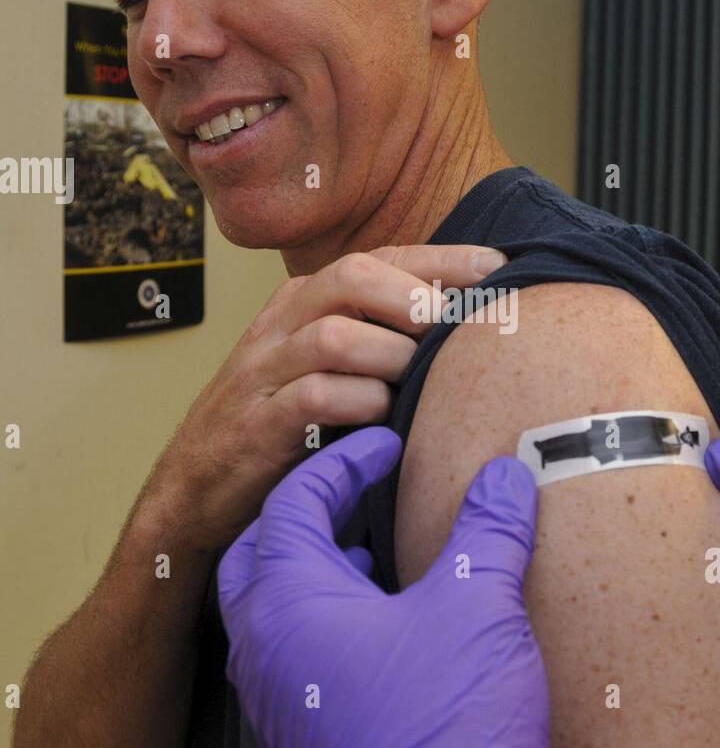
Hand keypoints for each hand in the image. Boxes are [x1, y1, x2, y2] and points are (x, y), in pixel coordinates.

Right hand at [147, 244, 506, 553]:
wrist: (194, 489)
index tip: (497, 267)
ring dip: (392, 354)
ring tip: (421, 378)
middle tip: (459, 322)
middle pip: (352, 276)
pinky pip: (314, 398)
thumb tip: (470, 326)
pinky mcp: (258, 425)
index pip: (378, 258)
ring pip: (334, 335)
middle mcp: (282, 325)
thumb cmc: (282, 426)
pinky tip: (386, 423)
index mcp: (304, 302)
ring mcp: (265, 372)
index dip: (440, 259)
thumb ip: (380, 339)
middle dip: (416, 294)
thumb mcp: (328, 368)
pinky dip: (360, 405)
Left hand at [218, 426, 553, 747]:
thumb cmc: (444, 736)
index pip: (292, 502)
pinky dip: (321, 623)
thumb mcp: (478, 607)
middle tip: (354, 488)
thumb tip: (504, 479)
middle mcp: (263, 649)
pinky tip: (382, 631)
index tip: (383, 443)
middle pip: (258, 551)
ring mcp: (275, 702)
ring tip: (370, 554)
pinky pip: (289, 658)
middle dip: (304, 511)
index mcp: (287, 602)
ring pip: (269, 610)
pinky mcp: (300, 742)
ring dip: (311, 570)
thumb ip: (488, 531)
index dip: (341, 461)